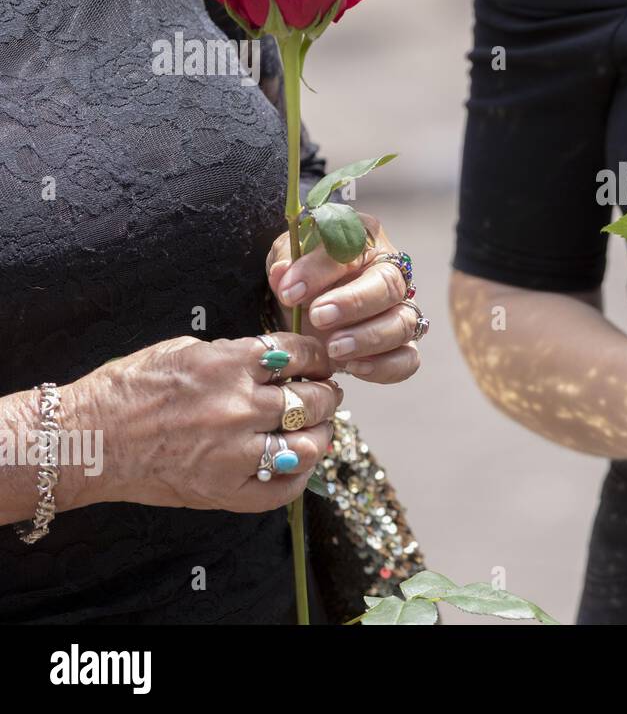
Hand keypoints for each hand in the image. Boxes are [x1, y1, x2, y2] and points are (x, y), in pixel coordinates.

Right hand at [66, 333, 342, 512]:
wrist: (85, 439)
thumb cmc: (127, 390)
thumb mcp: (183, 350)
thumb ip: (233, 354)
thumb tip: (275, 359)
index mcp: (229, 364)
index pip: (302, 354)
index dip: (320, 358)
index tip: (321, 362)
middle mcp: (238, 406)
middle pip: (314, 400)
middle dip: (327, 395)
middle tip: (324, 396)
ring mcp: (234, 452)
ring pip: (308, 445)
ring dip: (319, 436)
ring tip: (316, 431)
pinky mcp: (224, 489)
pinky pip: (282, 489)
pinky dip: (298, 477)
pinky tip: (295, 464)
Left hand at [266, 211, 421, 383]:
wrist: (307, 306)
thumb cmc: (303, 274)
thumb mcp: (287, 258)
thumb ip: (286, 261)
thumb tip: (283, 272)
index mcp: (365, 240)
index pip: (352, 249)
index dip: (320, 270)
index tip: (289, 290)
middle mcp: (391, 273)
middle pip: (389, 285)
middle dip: (354, 303)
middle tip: (318, 317)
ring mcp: (401, 310)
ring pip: (404, 322)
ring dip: (370, 337)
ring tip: (334, 349)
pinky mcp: (402, 345)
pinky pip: (408, 358)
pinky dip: (385, 366)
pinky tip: (354, 368)